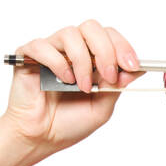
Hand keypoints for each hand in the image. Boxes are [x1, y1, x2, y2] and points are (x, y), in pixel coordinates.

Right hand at [2, 20, 145, 154]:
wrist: (41, 137)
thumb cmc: (68, 124)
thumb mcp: (101, 108)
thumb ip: (116, 87)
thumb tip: (136, 69)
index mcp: (91, 59)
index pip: (109, 37)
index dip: (122, 47)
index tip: (131, 65)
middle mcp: (72, 50)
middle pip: (92, 28)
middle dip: (106, 51)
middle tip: (108, 76)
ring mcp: (51, 51)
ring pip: (71, 34)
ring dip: (82, 61)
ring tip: (82, 86)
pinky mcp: (29, 56)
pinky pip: (43, 46)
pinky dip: (58, 63)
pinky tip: (64, 81)